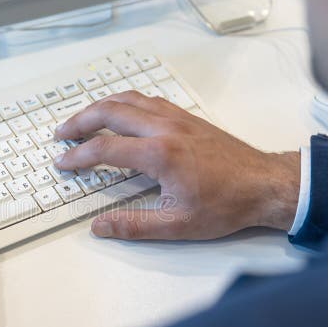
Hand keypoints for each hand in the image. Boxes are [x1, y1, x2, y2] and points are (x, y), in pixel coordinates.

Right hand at [54, 91, 300, 240]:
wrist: (265, 185)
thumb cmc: (227, 204)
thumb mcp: (177, 225)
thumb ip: (134, 225)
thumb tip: (100, 227)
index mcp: (159, 155)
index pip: (104, 149)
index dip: (77, 156)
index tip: (62, 162)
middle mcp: (165, 129)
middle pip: (110, 112)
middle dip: (79, 121)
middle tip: (61, 133)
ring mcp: (176, 118)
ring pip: (128, 99)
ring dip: (100, 106)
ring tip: (82, 118)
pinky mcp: (187, 117)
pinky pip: (147, 99)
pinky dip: (124, 102)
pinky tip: (120, 111)